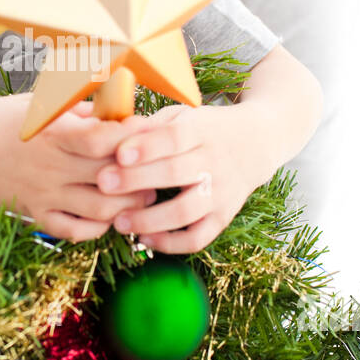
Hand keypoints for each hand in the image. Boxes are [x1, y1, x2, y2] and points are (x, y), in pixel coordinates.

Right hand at [0, 94, 156, 241]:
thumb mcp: (35, 105)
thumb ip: (78, 109)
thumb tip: (117, 107)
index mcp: (53, 133)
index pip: (104, 138)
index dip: (135, 137)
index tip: (153, 132)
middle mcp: (52, 167)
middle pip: (112, 176)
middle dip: (144, 175)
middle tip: (162, 168)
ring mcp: (45, 195)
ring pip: (102, 209)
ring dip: (131, 205)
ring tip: (146, 196)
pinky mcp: (35, 216)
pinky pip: (76, 231)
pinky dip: (99, 228)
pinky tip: (111, 216)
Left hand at [92, 103, 269, 252]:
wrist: (256, 143)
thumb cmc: (203, 129)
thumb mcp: (183, 115)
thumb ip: (150, 125)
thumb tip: (110, 132)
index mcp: (201, 131)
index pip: (174, 138)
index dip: (147, 147)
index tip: (119, 154)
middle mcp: (214, 162)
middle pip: (175, 173)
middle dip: (136, 180)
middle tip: (103, 184)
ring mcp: (221, 192)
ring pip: (186, 211)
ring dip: (150, 220)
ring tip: (118, 223)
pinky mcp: (224, 217)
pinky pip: (198, 238)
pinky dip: (172, 244)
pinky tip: (145, 239)